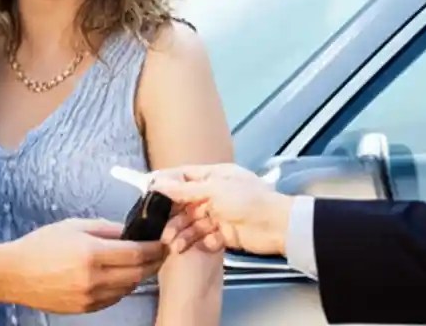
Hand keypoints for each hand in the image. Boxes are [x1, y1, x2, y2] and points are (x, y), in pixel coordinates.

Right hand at [7, 218, 165, 313]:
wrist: (15, 274)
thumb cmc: (41, 245)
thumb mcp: (74, 226)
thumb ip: (106, 228)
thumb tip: (130, 232)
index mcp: (92, 253)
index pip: (136, 253)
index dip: (155, 248)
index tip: (163, 242)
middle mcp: (93, 279)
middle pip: (138, 274)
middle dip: (154, 263)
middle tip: (161, 253)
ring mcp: (90, 297)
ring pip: (128, 288)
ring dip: (140, 276)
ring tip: (142, 263)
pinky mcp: (85, 308)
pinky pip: (114, 298)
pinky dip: (123, 287)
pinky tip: (121, 276)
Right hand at [151, 163, 293, 256]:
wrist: (277, 226)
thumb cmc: (249, 200)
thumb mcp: (215, 190)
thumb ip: (185, 190)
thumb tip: (159, 183)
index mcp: (215, 176)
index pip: (184, 176)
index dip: (166, 183)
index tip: (148, 191)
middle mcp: (215, 194)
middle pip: (186, 204)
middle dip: (172, 217)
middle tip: (161, 230)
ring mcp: (220, 214)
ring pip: (193, 223)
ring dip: (182, 233)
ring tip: (174, 245)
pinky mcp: (225, 233)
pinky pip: (205, 237)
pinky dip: (198, 242)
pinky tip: (193, 248)